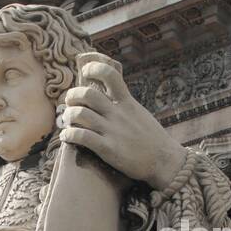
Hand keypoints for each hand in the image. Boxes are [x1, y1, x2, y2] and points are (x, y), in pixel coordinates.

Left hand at [60, 54, 185, 191]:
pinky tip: (67, 137)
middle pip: (88, 94)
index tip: (86, 70)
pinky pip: (81, 137)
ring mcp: (112, 131)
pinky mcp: (107, 149)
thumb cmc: (151, 138)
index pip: (110, 75)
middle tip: (70, 101)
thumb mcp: (139, 113)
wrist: (164, 161)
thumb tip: (111, 94)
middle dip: (73, 95)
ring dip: (68, 115)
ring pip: (80, 114)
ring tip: (67, 120)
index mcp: (127, 102)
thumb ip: (124, 103)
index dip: (94, 68)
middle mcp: (118, 114)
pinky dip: (69, 134)